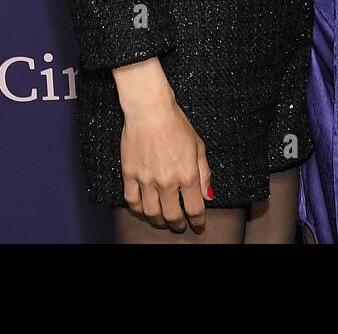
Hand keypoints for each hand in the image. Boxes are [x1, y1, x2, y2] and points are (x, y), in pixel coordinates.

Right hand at [113, 59, 213, 232]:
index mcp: (187, 175)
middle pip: (172, 216)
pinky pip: (132, 201)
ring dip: (158, 222)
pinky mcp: (129, 174)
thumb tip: (207, 195)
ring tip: (162, 221)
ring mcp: (146, 180)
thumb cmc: (177, 124)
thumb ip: (204, 173)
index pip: (194, 209)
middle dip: (178, 225)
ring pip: (151, 213)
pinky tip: (143, 211)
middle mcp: (167, 182)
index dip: (198, 222)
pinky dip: (138, 211)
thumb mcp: (198, 146)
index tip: (199, 225)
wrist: (150, 110)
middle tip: (180, 226)